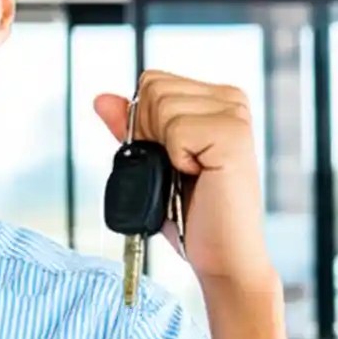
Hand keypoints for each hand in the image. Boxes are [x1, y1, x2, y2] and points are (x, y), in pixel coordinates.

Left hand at [94, 70, 277, 291]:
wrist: (222, 256)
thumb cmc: (192, 214)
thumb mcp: (152, 162)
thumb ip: (130, 127)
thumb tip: (102, 98)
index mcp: (215, 99)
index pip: (152, 82)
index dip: (143, 122)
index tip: (166, 157)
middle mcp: (231, 99)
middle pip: (153, 88)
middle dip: (149, 133)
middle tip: (178, 169)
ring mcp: (235, 114)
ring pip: (160, 105)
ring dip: (163, 149)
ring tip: (191, 174)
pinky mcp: (234, 134)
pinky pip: (175, 129)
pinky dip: (175, 159)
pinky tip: (200, 176)